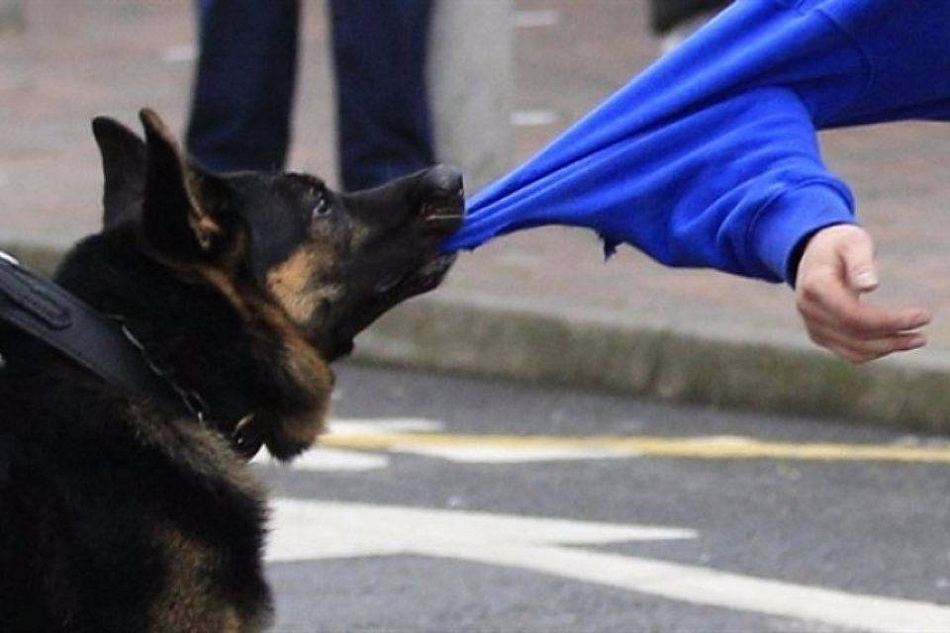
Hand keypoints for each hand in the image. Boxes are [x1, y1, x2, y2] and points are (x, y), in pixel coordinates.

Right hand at [794, 224, 930, 362]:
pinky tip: (896, 342)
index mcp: (815, 286)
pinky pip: (849, 352)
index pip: (853, 315)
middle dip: (893, 336)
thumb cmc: (840, 245)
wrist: (814, 254)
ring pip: (853, 349)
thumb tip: (870, 286)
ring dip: (887, 348)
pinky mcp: (819, 335)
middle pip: (855, 334)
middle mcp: (809, 310)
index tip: (922, 316)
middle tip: (923, 334)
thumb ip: (860, 262)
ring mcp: (812, 325)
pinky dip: (874, 352)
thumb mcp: (852, 242)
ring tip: (916, 339)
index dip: (888, 320)